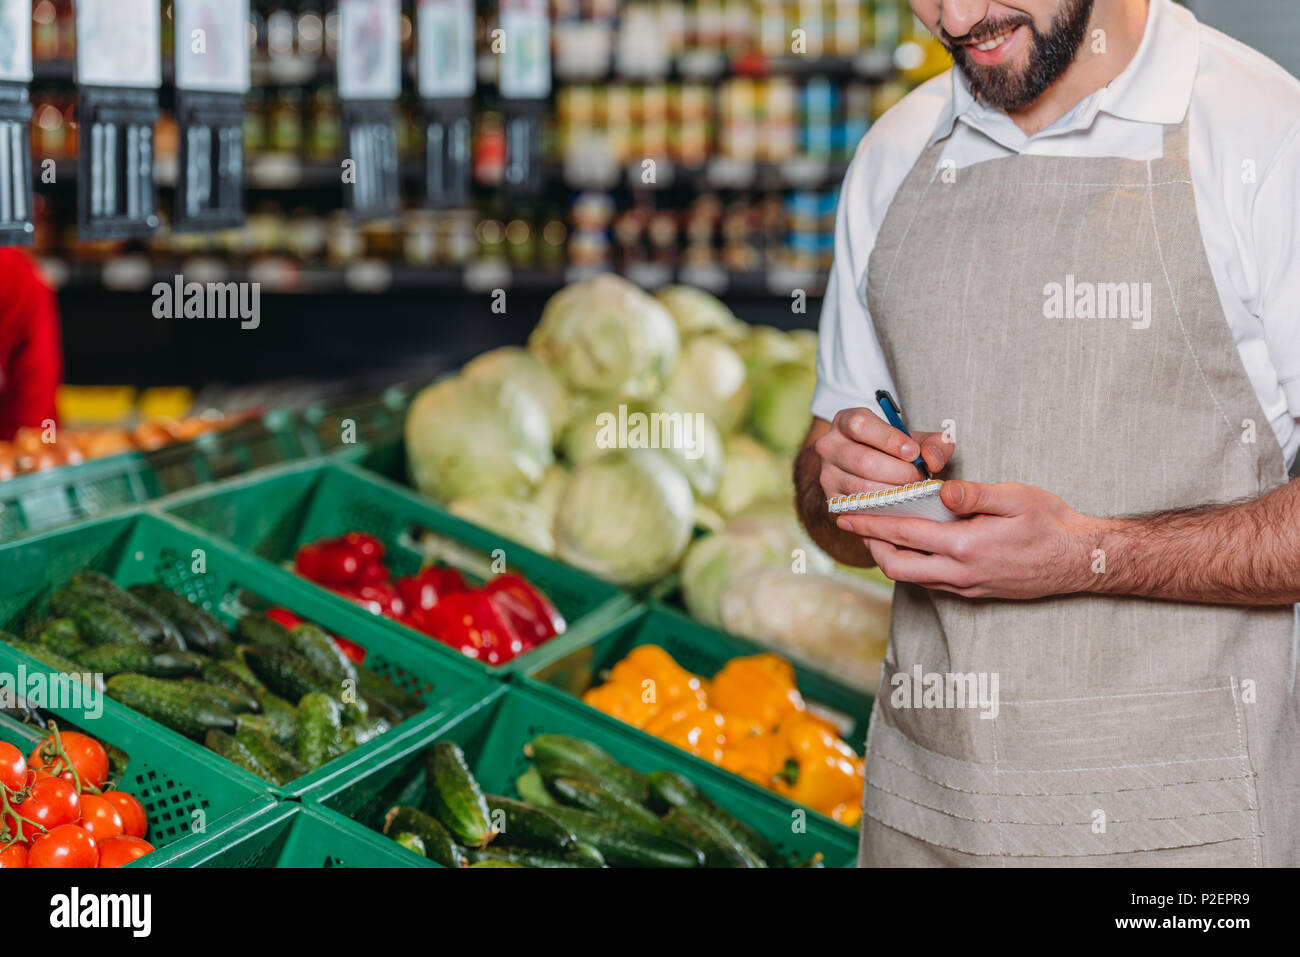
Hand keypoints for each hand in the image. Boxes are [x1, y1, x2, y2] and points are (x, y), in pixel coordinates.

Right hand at [814, 406, 951, 499]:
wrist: (867, 465)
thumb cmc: (893, 449)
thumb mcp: (912, 438)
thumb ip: (932, 443)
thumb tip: (932, 459)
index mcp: (845, 421)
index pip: (860, 425)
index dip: (890, 439)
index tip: (913, 452)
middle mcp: (828, 446)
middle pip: (863, 461)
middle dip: (899, 472)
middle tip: (919, 478)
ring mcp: (827, 474)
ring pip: (862, 488)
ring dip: (894, 493)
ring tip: (912, 491)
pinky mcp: (832, 499)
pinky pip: (860, 508)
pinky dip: (884, 509)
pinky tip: (900, 505)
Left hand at [835, 480, 1103, 599]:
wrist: (1081, 561)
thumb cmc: (1052, 523)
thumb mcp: (1016, 497)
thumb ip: (974, 493)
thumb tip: (939, 489)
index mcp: (966, 546)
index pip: (903, 534)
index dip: (870, 523)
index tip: (846, 514)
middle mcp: (961, 573)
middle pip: (896, 566)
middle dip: (870, 545)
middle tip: (855, 524)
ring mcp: (967, 587)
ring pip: (911, 578)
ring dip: (889, 557)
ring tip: (877, 533)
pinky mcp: (975, 593)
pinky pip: (931, 582)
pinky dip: (912, 564)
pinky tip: (912, 546)